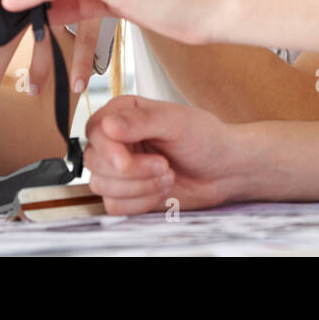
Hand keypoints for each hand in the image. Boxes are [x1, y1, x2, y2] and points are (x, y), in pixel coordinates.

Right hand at [83, 95, 247, 213]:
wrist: (224, 170)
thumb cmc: (205, 138)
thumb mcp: (177, 122)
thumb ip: (142, 121)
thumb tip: (108, 124)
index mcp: (124, 113)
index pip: (94, 130)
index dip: (106, 149)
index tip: (126, 162)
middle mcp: (117, 140)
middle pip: (94, 161)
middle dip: (132, 171)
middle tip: (164, 165)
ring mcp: (119, 168)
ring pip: (101, 185)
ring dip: (139, 187)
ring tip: (168, 175)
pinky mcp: (126, 193)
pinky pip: (114, 206)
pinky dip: (140, 203)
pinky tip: (162, 191)